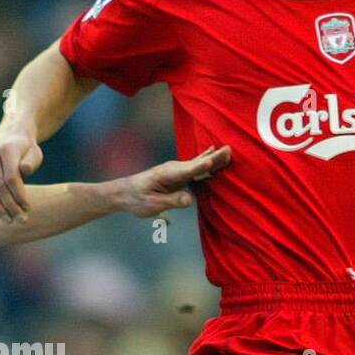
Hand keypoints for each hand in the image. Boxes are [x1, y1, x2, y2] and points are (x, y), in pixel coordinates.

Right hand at [0, 125, 42, 222]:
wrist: (9, 138)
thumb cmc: (25, 151)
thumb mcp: (34, 153)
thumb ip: (31, 162)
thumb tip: (25, 170)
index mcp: (6, 148)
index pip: (11, 177)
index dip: (19, 195)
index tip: (28, 208)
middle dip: (10, 205)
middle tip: (21, 219)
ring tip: (9, 221)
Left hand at [109, 145, 231, 217]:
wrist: (124, 192)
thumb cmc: (137, 199)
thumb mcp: (152, 205)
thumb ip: (171, 201)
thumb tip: (189, 200)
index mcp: (168, 175)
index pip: (190, 169)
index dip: (205, 164)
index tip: (217, 157)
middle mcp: (174, 169)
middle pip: (198, 163)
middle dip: (214, 157)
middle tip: (230, 150)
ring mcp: (176, 170)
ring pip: (198, 163)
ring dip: (213, 157)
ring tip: (228, 150)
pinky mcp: (178, 174)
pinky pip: (195, 167)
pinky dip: (206, 160)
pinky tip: (214, 153)